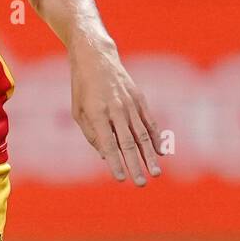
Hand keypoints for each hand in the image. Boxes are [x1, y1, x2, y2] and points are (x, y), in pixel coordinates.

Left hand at [69, 37, 160, 185]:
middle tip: (141, 183)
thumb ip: (91, 134)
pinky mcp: (140, 99)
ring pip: (142, 134)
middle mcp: (116, 109)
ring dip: (149, 156)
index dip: (115, 162)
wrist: (96, 57)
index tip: (121, 178)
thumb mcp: (78, 111)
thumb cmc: (82, 87)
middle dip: (135, 165)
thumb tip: (106, 156)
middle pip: (128, 142)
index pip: (108, 143)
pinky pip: (149, 122)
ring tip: (155, 173)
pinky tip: (161, 152)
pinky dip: (156, 138)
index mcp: (97, 113)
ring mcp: (130, 104)